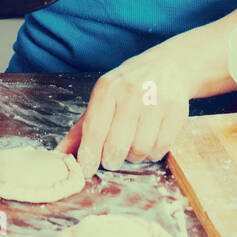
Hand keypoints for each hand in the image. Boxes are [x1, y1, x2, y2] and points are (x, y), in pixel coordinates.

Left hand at [56, 47, 194, 175]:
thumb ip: (81, 128)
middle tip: (112, 157)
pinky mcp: (176, 112)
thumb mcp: (102, 98)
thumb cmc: (128, 86)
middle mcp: (131, 93)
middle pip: (116, 145)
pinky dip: (153, 152)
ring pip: (139, 150)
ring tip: (133, 142)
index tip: (86, 169)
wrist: (168, 67)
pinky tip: (150, 140)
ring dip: (134, 156)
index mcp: (107, 88)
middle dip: (111, 159)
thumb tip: (60, 155)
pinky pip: (160, 148)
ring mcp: (156, 102)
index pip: (94, 129)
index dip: (88, 154)